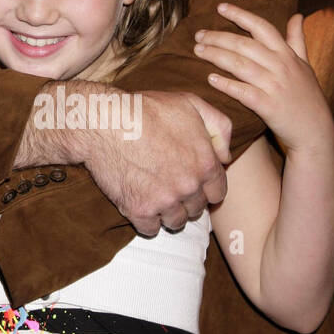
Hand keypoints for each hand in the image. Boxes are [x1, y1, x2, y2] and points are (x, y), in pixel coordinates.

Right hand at [82, 90, 230, 236]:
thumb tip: (226, 156)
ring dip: (168, 212)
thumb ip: (219, 128)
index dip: (206, 188)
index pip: (218, 193)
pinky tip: (140, 202)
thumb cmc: (148, 109)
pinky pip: (151, 229)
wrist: (106, 121)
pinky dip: (147, 220)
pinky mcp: (140, 210)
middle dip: (186, 200)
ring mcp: (165, 201)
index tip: (192, 183)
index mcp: (205, 164)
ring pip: (176, 222)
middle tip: (169, 185)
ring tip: (155, 194)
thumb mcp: (192, 104)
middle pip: (197, 209)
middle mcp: (189, 186)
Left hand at [193, 4, 331, 153]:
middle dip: (219, 37)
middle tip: (198, 35)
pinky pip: (244, 92)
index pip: (262, 27)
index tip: (220, 7)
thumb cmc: (307, 97)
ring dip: (217, 56)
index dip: (240, 15)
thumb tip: (297, 15)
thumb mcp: (305, 65)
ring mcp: (274, 86)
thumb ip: (298, 40)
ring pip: (241, 65)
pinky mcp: (269, 107)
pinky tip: (211, 78)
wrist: (315, 131)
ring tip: (198, 51)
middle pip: (245, 45)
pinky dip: (227, 85)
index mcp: (287, 54)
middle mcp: (281, 66)